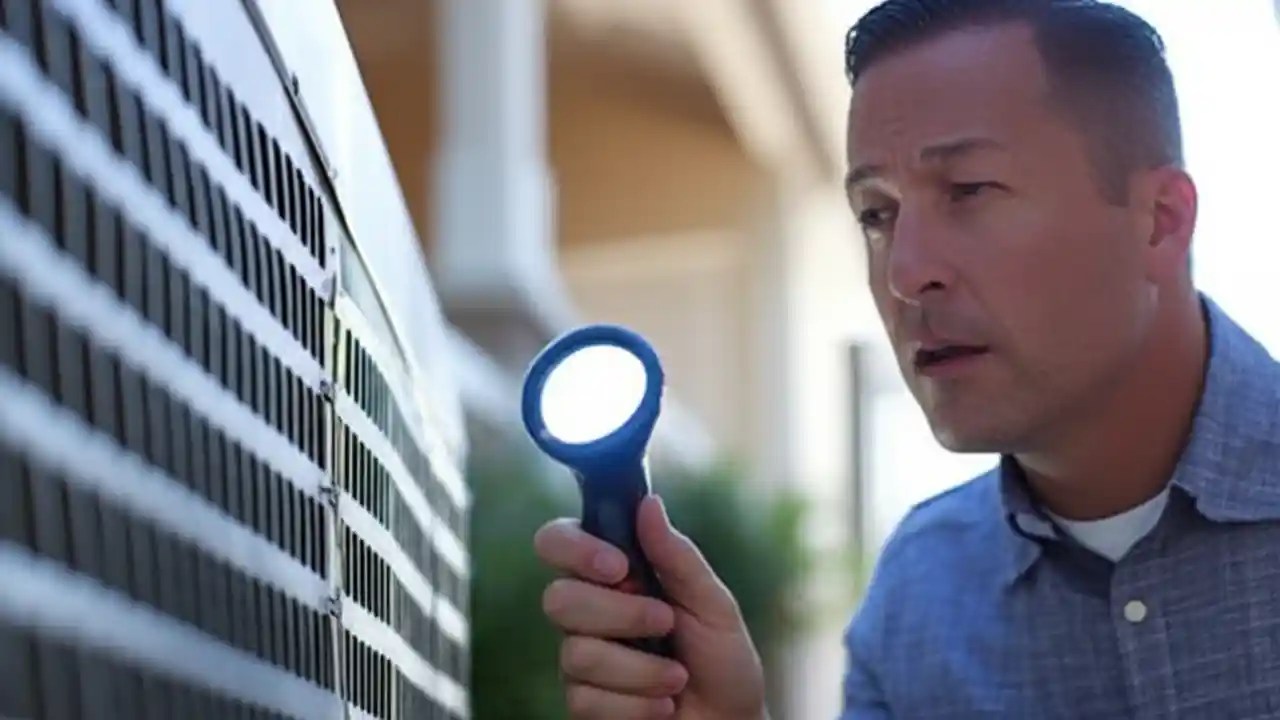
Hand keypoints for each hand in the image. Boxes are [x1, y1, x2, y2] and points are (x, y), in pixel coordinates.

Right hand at [534, 495, 767, 719]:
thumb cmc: (723, 660)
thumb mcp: (713, 603)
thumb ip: (678, 556)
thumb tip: (648, 504)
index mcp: (615, 576)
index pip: (558, 543)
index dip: (575, 549)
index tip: (619, 567)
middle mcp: (589, 613)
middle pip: (558, 598)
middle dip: (620, 614)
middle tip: (666, 624)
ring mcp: (581, 659)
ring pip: (575, 653)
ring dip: (641, 669)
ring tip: (676, 677)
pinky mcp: (583, 703)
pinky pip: (585, 700)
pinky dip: (636, 705)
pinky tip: (662, 707)